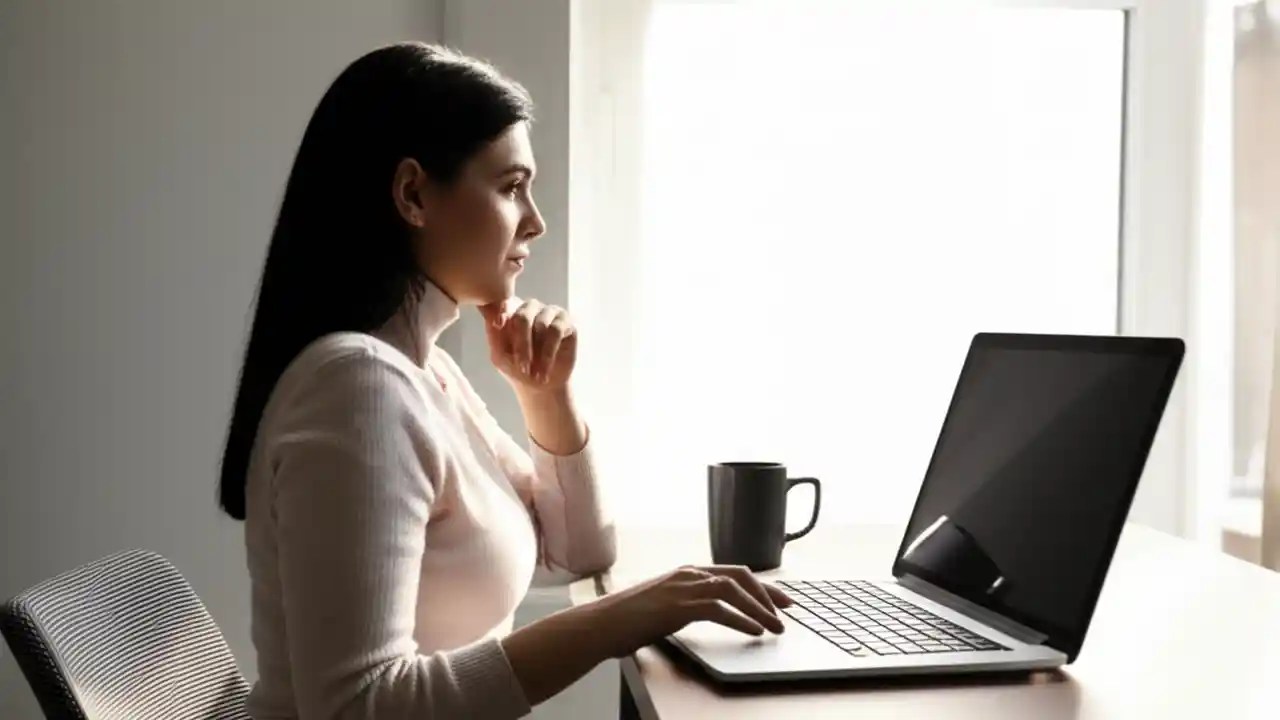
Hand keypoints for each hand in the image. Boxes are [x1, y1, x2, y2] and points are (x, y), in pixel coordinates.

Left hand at [479, 298, 576, 389]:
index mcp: (510, 311)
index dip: (501, 311)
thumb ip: (494, 337)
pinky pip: (557, 330)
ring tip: (534, 373)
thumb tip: (494, 320)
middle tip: (521, 366)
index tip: (497, 324)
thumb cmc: (516, 369)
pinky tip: (545, 369)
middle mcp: (530, 307)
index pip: (504, 303)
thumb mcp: (499, 357)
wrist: (540, 387)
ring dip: (537, 352)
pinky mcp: (567, 322)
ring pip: (541, 324)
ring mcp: (550, 312)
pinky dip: (549, 353)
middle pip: (523, 315)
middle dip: (521, 343)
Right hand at [588, 565, 795, 657]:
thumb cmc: (629, 620)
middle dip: (767, 594)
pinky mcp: (676, 606)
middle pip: (739, 576)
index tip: (780, 600)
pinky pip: (717, 609)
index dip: (761, 586)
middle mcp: (688, 574)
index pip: (733, 572)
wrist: (600, 624)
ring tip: (775, 627)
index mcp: (687, 572)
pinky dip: (740, 620)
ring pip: (732, 590)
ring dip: (758, 609)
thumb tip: (714, 614)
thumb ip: (689, 604)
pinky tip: (753, 631)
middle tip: (787, 611)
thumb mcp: (666, 606)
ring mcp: (682, 588)